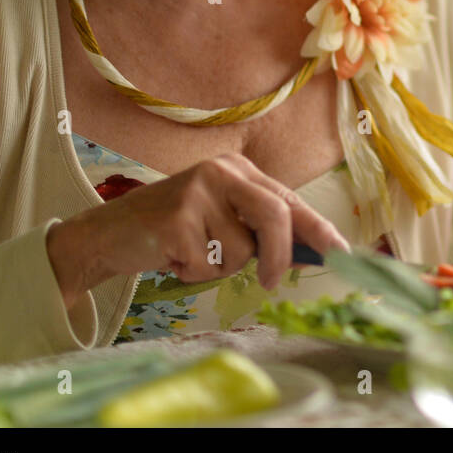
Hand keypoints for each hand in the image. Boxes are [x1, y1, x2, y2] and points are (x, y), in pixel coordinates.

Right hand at [47, 153, 348, 308]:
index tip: (342, 253)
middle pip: (275, 216)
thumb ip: (262, 231)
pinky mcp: (175, 219)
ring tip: (193, 255)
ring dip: (219, 268)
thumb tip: (313, 253)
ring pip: (240, 250)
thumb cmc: (175, 230)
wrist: (110, 233)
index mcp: (239, 169)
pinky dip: (194, 274)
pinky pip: (208, 265)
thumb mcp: (222, 219)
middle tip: (271, 283)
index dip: (319, 229)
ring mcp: (197, 192)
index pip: (289, 200)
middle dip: (279, 256)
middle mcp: (222, 171)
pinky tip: (173, 258)